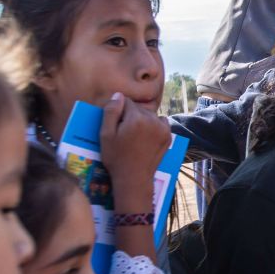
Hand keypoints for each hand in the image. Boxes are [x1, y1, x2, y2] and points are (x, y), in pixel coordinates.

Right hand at [100, 93, 170, 209]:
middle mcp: (153, 120)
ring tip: (135, 136)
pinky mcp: (168, 136)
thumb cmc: (116, 157)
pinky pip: (161, 122)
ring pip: (150, 114)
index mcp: (137, 118)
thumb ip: (111, 112)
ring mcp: (163, 128)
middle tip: (124, 133)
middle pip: (139, 108)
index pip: (126, 102)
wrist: (134, 178)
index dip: (118, 111)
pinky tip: (146, 136)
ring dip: (142, 120)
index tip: (116, 125)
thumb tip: (118, 95)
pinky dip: (154, 125)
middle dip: (130, 115)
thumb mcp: (106, 134)